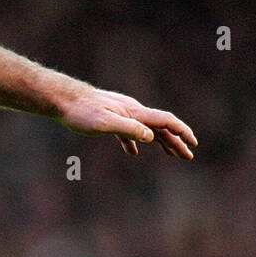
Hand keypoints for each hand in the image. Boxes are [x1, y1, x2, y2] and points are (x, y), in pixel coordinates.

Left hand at [58, 87, 196, 157]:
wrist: (62, 99)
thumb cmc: (81, 111)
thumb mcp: (105, 122)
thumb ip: (128, 129)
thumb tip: (151, 137)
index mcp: (135, 113)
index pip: (166, 121)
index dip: (182, 132)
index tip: (193, 144)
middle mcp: (132, 111)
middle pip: (160, 127)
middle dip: (176, 142)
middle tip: (188, 157)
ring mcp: (120, 114)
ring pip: (146, 129)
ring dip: (160, 142)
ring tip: (171, 154)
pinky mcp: (108, 118)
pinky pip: (127, 131)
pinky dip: (134, 142)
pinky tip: (132, 153)